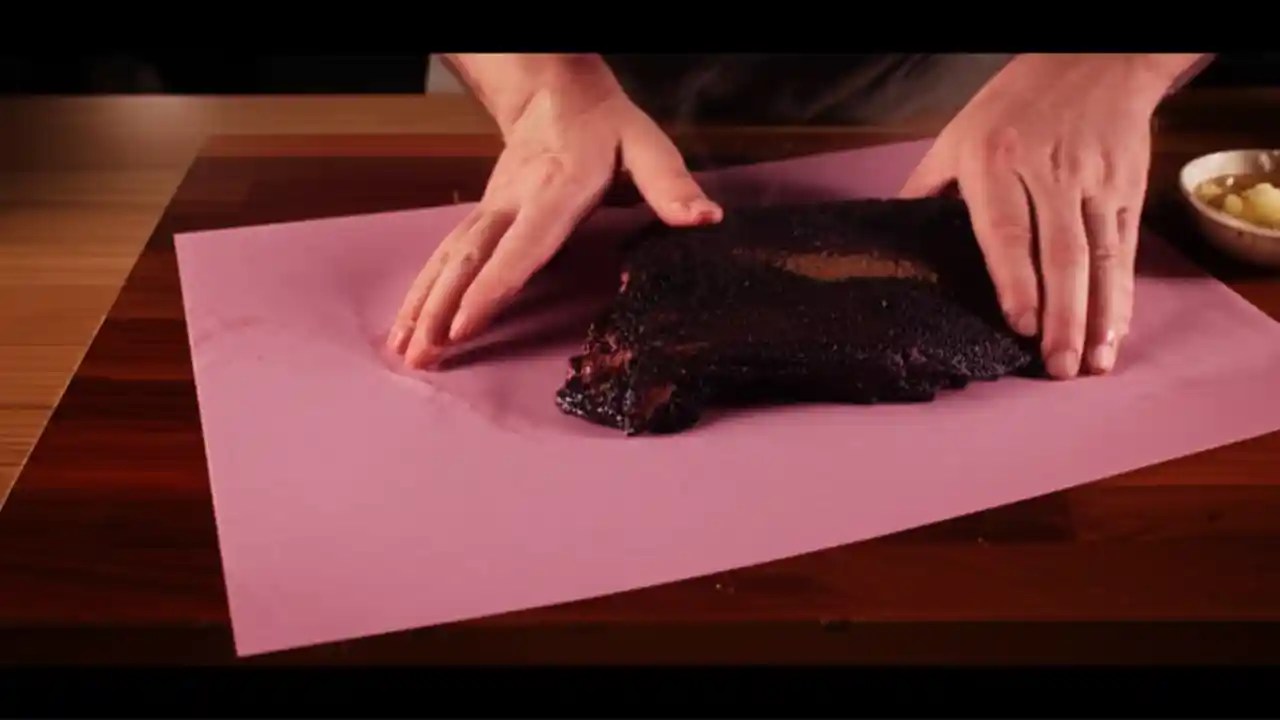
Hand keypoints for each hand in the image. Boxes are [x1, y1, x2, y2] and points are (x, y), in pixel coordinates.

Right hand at [388, 56, 721, 368]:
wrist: (556, 92)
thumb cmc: (606, 128)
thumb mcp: (647, 147)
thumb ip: (671, 186)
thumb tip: (706, 218)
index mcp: (555, 190)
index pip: (522, 245)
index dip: (493, 286)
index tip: (466, 324)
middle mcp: (512, 203)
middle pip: (470, 258)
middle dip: (443, 308)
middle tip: (424, 356)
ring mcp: (490, 210)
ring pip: (448, 260)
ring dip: (423, 306)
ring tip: (404, 352)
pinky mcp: (480, 218)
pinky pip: (444, 258)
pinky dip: (421, 293)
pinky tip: (405, 328)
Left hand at [900, 54, 1203, 378]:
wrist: (1096, 59)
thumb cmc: (1015, 103)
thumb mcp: (956, 134)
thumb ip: (926, 187)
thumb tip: (893, 239)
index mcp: (995, 162)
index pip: (1007, 231)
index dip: (1016, 281)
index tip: (1018, 324)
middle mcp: (1048, 174)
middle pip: (1060, 254)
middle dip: (1062, 317)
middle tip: (1057, 367)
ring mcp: (1093, 182)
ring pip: (1100, 257)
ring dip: (1099, 315)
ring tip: (1093, 364)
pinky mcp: (1125, 188)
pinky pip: (1125, 248)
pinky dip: (1123, 293)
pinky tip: (1117, 331)